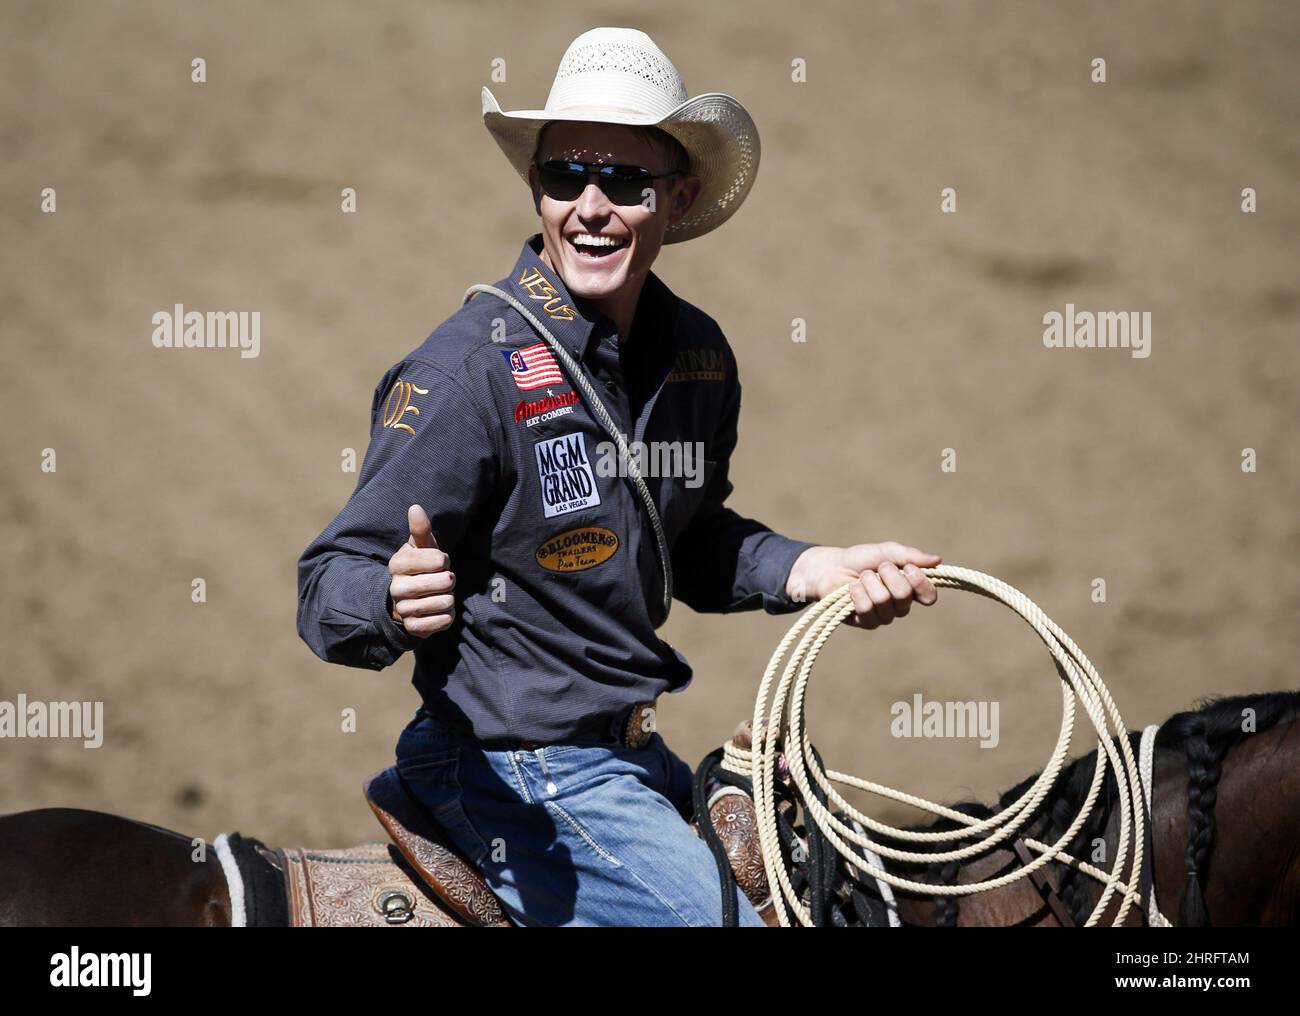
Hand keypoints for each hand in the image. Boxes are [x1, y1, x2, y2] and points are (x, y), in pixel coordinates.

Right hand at [386, 504, 455, 637]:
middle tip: (443, 580)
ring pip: (445, 602)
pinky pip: (443, 621)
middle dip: (450, 580)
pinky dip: (448, 616)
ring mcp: (404, 609)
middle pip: (444, 582)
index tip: (438, 562)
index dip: (444, 560)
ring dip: (449, 598)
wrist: (406, 600)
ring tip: (440, 595)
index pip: (438, 560)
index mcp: (398, 564)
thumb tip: (415, 507)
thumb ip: (420, 529)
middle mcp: (397, 588)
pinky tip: (440, 610)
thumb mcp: (420, 547)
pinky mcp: (413, 628)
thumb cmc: (419, 567)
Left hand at [785, 542, 940, 628]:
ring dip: (870, 582)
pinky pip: (867, 610)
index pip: (929, 596)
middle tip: (877, 568)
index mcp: (910, 588)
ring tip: (862, 577)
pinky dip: (858, 593)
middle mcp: (900, 605)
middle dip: (888, 575)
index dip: (921, 583)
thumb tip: (937, 560)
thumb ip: (910, 555)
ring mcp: (884, 616)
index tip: (906, 567)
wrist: (831, 567)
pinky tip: (852, 587)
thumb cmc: (860, 559)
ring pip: (883, 601)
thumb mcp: (886, 551)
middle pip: (904, 596)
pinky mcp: (866, 622)